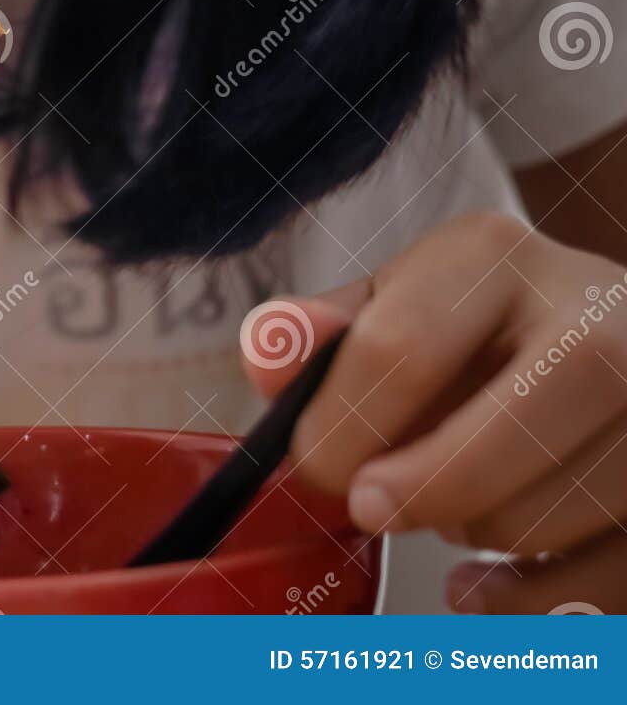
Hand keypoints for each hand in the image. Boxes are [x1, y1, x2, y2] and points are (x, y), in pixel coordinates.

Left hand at [242, 211, 626, 613]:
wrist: (598, 327)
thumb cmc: (474, 327)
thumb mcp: (393, 303)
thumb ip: (319, 336)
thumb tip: (266, 355)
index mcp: (494, 258)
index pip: (399, 350)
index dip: (340, 428)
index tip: (317, 466)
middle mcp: (600, 315)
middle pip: (512, 429)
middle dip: (422, 488)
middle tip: (370, 508)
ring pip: (557, 510)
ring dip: (482, 531)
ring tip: (458, 503)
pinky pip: (607, 578)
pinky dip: (532, 601)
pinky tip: (484, 586)